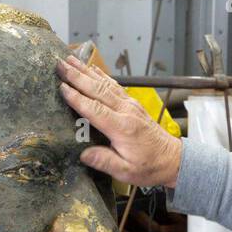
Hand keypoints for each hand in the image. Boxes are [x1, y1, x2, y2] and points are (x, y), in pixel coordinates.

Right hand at [57, 55, 182, 188]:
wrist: (171, 158)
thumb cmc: (148, 166)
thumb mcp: (126, 171)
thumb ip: (105, 161)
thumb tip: (84, 155)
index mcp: (122, 128)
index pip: (95, 109)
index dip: (77, 98)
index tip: (62, 87)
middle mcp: (126, 111)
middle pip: (98, 89)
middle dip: (77, 76)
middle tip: (59, 64)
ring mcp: (130, 105)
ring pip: (105, 84)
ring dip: (86, 71)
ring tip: (70, 59)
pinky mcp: (132, 104)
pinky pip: (114, 85)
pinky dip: (101, 75)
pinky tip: (91, 68)